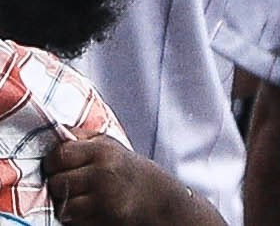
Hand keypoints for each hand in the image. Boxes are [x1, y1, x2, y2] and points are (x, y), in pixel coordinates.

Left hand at [44, 138, 223, 225]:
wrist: (155, 197)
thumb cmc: (126, 169)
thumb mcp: (109, 145)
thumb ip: (82, 138)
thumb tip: (53, 134)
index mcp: (102, 150)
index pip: (60, 155)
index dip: (52, 162)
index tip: (55, 166)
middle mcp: (103, 173)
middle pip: (57, 183)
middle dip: (57, 186)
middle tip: (67, 185)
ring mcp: (103, 198)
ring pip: (63, 205)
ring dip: (65, 205)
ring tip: (77, 199)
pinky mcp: (103, 219)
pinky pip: (74, 221)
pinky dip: (75, 218)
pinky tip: (87, 210)